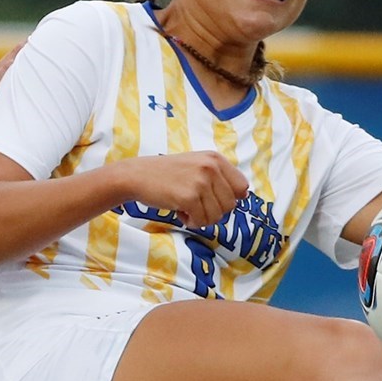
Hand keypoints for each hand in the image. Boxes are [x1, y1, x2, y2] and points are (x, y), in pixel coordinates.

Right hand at [122, 150, 249, 228]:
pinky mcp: (189, 196)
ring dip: (201, 218)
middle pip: (230, 205)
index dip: (229, 199)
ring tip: (185, 207)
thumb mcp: (196, 165)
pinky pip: (202, 221)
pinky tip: (179, 211)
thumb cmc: (166, 174)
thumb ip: (219, 177)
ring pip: (217, 216)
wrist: (137, 175)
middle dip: (214, 211)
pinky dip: (191, 222)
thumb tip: (244, 195)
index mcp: (215, 159)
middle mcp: (211, 167)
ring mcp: (201, 181)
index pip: (242, 187)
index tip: (212, 200)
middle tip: (195, 205)